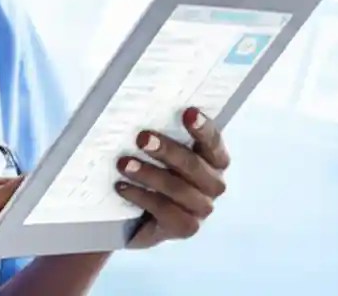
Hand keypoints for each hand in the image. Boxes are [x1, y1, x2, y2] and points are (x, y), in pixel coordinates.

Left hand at [115, 107, 230, 249]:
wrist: (142, 217)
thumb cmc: (155, 171)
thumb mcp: (162, 152)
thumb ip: (163, 133)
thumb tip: (139, 109)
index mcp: (215, 159)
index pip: (213, 142)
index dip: (203, 128)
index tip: (188, 113)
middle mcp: (214, 184)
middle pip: (193, 165)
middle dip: (167, 150)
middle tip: (142, 138)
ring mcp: (202, 208)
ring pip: (178, 188)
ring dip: (149, 174)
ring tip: (123, 163)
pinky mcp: (186, 228)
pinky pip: (165, 210)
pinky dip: (141, 197)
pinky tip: (122, 187)